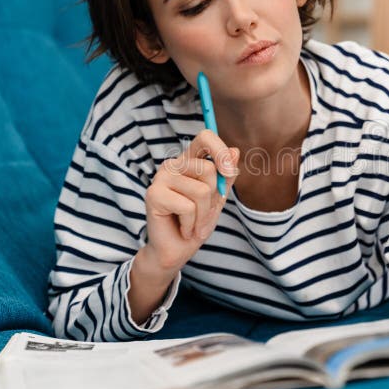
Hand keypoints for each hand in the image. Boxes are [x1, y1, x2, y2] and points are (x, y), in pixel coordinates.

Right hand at [143, 130, 239, 272]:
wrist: (175, 250)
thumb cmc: (196, 223)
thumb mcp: (218, 198)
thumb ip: (226, 176)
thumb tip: (235, 151)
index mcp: (189, 161)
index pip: (205, 137)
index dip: (220, 151)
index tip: (229, 172)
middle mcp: (173, 165)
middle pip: (210, 170)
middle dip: (213, 198)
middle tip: (202, 214)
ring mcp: (161, 178)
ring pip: (202, 191)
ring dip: (203, 216)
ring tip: (192, 224)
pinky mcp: (153, 195)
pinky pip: (188, 207)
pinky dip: (191, 224)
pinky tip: (182, 228)